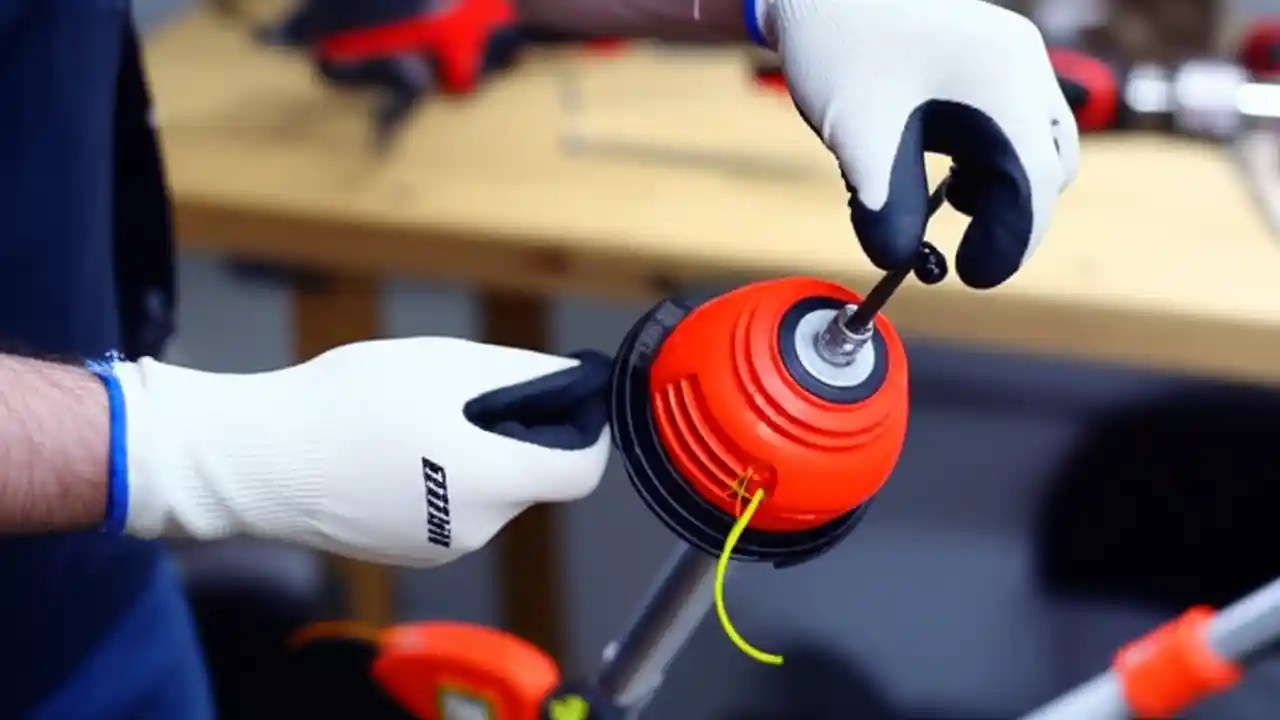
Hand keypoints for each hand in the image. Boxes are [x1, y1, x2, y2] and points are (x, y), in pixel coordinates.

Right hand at [110, 337, 611, 566]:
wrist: (258, 459)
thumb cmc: (350, 402)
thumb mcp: (446, 365)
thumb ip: (522, 375)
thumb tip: (572, 380)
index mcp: (494, 481)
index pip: (583, 471)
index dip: (585, 431)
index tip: (563, 401)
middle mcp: (479, 529)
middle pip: (532, 479)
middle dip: (515, 436)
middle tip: (467, 397)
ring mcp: (443, 549)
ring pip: (491, 494)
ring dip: (477, 457)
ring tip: (420, 420)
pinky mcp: (410, 555)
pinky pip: (454, 512)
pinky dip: (444, 480)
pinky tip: (397, 451)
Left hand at [753, 0, 1079, 287]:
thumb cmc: (838, 48)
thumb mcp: (858, 142)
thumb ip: (886, 211)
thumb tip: (897, 261)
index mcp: (1004, 89)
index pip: (1034, 189)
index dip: (1009, 245)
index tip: (971, 277)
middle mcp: (1022, 67)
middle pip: (1048, 168)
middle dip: (1010, 217)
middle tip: (959, 249)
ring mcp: (1010, 55)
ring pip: (1035, 142)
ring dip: (1001, 185)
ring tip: (946, 202)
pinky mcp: (989, 52)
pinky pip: (1012, 117)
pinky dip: (988, 154)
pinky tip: (941, 165)